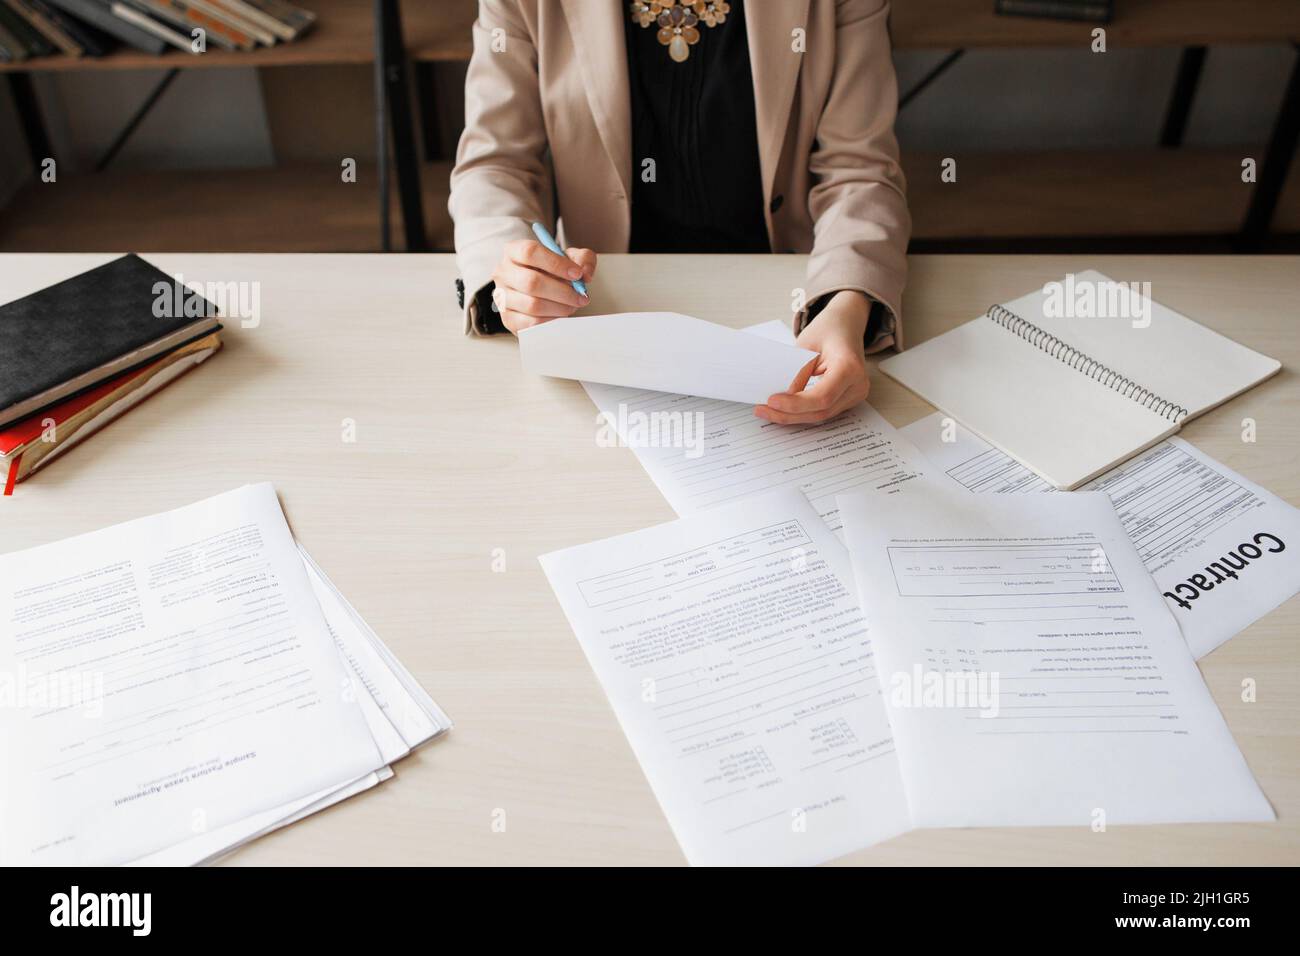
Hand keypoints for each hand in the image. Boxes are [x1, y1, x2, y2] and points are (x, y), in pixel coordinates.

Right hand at [490, 239, 596, 333]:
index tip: (577, 274)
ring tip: (572, 306)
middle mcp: (503, 272)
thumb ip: (583, 258)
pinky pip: (531, 323)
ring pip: (532, 305)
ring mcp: (502, 297)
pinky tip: (560, 315)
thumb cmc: (553, 272)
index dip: (556, 263)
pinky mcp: (508, 319)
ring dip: (560, 308)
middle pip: (531, 282)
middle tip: (581, 297)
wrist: (543, 292)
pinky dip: (551, 320)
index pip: (530, 252)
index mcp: (514, 251)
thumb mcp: (570, 258)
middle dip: (563, 292)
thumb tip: (585, 273)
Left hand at [755, 291, 871, 423]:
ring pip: (821, 416)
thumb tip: (780, 399)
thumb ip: (797, 373)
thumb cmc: (827, 330)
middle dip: (789, 414)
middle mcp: (857, 385)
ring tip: (767, 411)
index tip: (771, 401)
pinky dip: (802, 412)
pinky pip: (823, 412)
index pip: (822, 396)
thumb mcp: (807, 345)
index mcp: (850, 367)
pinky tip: (782, 410)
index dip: (795, 404)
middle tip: (762, 410)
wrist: (846, 326)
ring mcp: (855, 395)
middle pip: (820, 411)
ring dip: (793, 417)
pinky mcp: (848, 400)